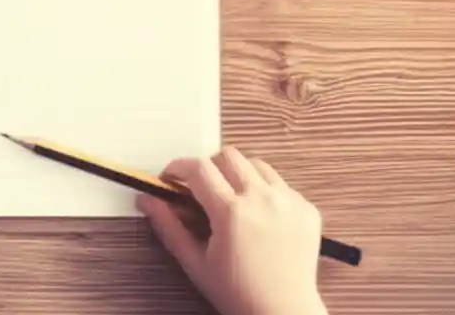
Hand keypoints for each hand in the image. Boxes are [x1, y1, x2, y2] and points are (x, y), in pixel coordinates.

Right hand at [138, 147, 326, 314]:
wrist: (283, 313)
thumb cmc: (238, 293)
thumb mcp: (195, 262)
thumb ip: (169, 226)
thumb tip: (147, 199)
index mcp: (232, 213)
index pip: (198, 168)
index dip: (178, 167)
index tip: (171, 176)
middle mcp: (262, 200)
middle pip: (228, 156)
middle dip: (208, 167)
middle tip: (201, 189)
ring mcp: (289, 202)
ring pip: (256, 164)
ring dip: (238, 175)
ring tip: (232, 201)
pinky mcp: (306, 209)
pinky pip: (280, 184)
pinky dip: (264, 191)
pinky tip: (258, 216)